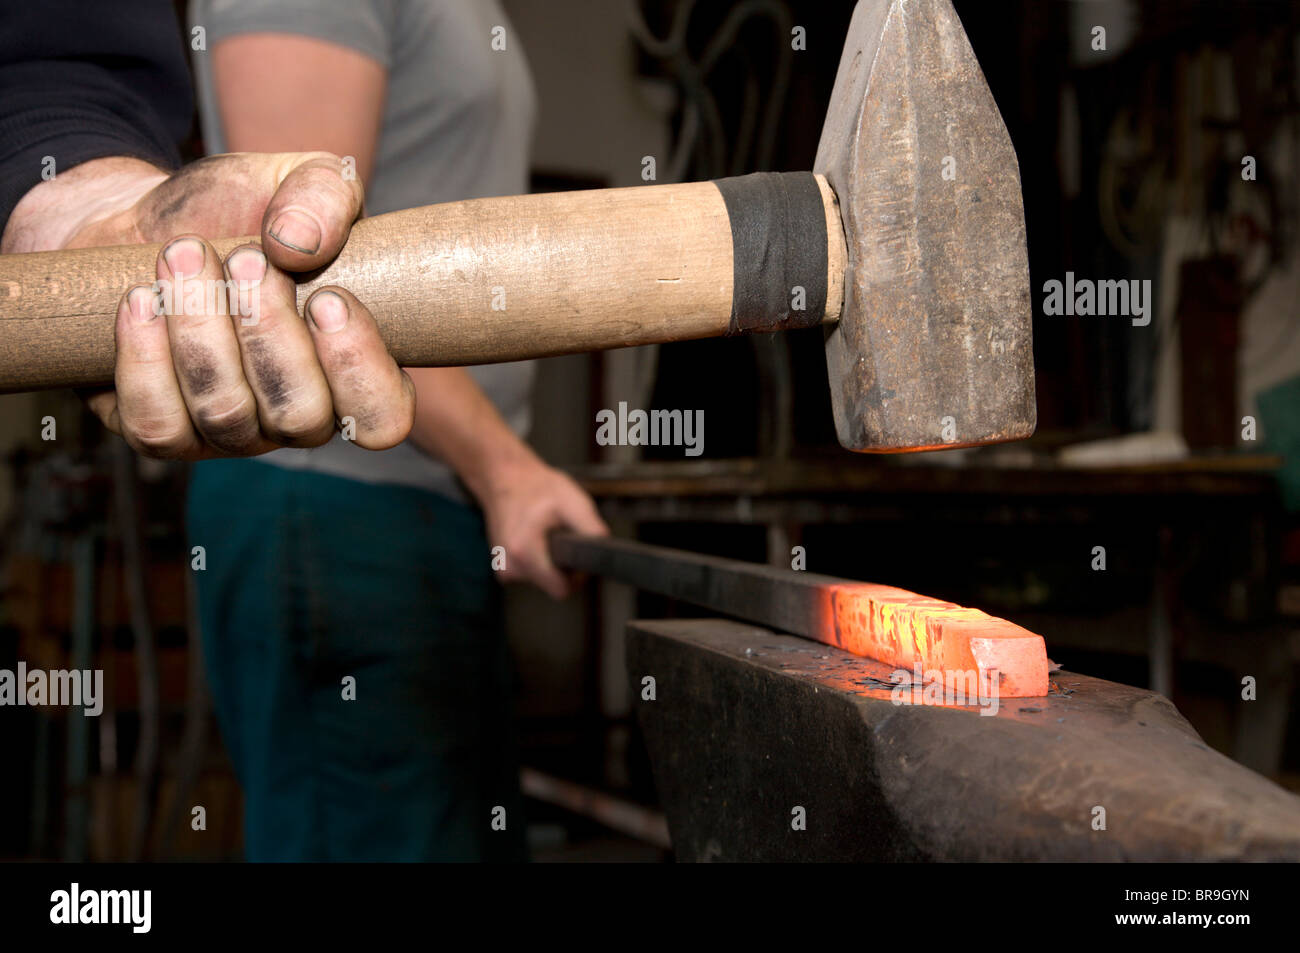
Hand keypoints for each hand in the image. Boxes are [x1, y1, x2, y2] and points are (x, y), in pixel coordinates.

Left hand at [3, 152, 413, 458]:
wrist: (145, 221)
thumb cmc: (239, 209)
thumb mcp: (296, 176)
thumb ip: (323, 193)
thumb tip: (299, 242)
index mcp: (350, 370)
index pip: (382, 417)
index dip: (358, 370)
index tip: (326, 298)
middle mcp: (297, 415)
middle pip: (300, 417)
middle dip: (268, 334)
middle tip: (247, 260)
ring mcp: (230, 432)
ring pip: (225, 414)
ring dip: (200, 329)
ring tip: (183, 255)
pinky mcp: (163, 430)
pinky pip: (157, 423)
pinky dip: (146, 358)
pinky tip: (141, 300)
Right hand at [479, 454, 608, 598]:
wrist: (506, 478)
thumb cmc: (538, 488)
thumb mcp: (574, 502)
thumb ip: (592, 531)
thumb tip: (605, 554)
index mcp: (525, 553)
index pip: (561, 590)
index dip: (577, 576)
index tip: (577, 554)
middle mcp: (509, 566)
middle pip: (553, 586)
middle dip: (564, 566)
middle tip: (562, 536)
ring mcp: (503, 568)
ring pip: (543, 580)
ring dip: (550, 561)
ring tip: (546, 531)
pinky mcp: (503, 566)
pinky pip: (532, 573)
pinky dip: (539, 559)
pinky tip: (535, 536)